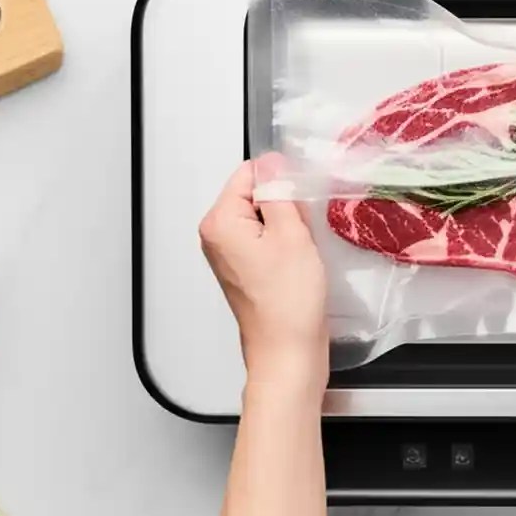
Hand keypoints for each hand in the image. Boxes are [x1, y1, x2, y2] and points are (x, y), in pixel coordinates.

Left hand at [199, 158, 328, 395]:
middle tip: (298, 236)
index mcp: (220, 222)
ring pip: (266, 218)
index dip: (280, 183)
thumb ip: (279, 192)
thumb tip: (272, 164)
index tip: (297, 206)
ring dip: (289, 228)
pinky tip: (297, 265)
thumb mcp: (291, 233)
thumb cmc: (288, 301)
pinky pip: (268, 240)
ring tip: (298, 254)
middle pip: (256, 195)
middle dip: (285, 207)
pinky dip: (287, 245)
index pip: (249, 174)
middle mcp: (217, 237)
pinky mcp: (246, 270)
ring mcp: (230, 255)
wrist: (288, 351)